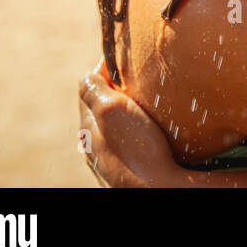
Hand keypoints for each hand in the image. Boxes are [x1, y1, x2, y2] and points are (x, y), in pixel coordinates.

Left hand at [78, 59, 177, 186]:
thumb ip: (94, 90)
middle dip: (118, 88)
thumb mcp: (111, 110)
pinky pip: (132, 138)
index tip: (126, 57)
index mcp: (88, 127)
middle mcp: (97, 144)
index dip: (106, 69)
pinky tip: (156, 125)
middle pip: (103, 106)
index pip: (89, 88)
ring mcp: (114, 157)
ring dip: (131, 108)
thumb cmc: (137, 149)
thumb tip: (87, 73)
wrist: (160, 189)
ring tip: (151, 97)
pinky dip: (140, 125)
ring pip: (118, 124)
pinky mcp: (133, 165)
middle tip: (141, 74)